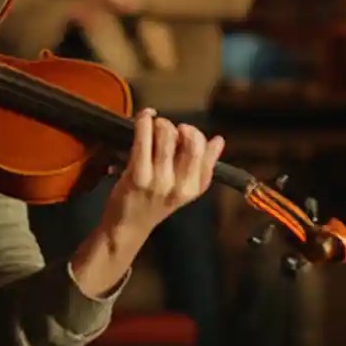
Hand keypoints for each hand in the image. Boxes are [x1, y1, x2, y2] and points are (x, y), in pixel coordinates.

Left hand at [101, 109, 225, 239]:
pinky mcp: (138, 175)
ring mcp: (159, 181)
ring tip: (152, 127)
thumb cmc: (154, 203)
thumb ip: (203, 165)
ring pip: (167, 134)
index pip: (205, 150)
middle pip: (190, 139)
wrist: (127, 226)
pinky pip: (143, 137)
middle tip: (166, 131)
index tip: (183, 134)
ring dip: (160, 123)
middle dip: (179, 128)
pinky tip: (143, 118)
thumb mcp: (184, 188)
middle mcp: (181, 185)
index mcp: (195, 187)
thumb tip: (218, 141)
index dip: (195, 135)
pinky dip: (144, 121)